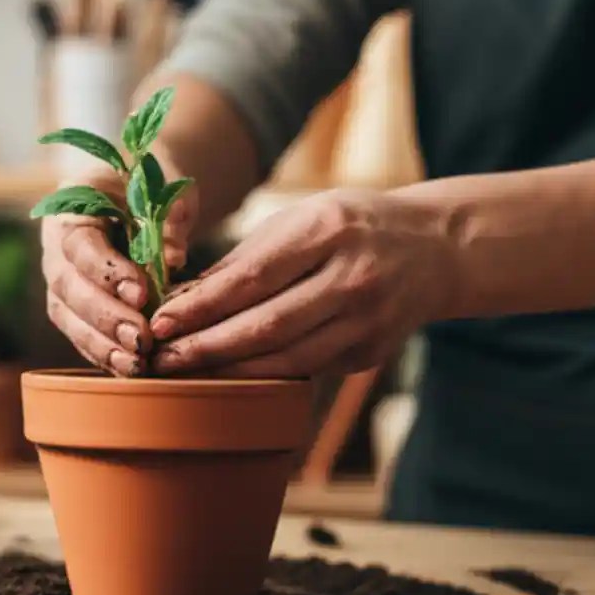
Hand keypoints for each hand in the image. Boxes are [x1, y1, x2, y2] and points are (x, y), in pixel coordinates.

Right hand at [42, 169, 197, 375]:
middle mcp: (55, 246)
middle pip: (68, 287)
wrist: (132, 195)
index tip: (140, 293)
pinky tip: (129, 369)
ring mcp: (61, 279)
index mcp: (71, 208)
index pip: (80, 245)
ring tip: (135, 362)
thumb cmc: (150, 188)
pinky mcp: (72, 307)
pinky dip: (102, 354)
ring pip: (68, 316)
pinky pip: (79, 333)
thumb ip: (166, 221)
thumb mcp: (163, 192)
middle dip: (105, 317)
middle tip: (140, 337)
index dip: (106, 272)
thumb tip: (171, 260)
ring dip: (101, 343)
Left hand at [150, 189, 456, 377]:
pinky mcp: (370, 353)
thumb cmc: (349, 226)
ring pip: (285, 359)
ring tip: (182, 373)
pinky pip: (306, 369)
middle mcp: (352, 277)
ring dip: (228, 371)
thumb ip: (244, 259)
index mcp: (328, 230)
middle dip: (205, 348)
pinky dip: (262, 375)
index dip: (202, 305)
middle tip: (159, 359)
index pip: (252, 277)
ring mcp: (367, 321)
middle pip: (266, 326)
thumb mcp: (300, 219)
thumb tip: (180, 299)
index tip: (161, 321)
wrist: (435, 249)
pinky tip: (227, 375)